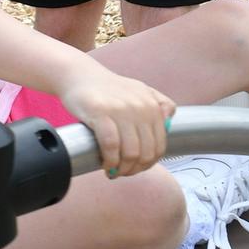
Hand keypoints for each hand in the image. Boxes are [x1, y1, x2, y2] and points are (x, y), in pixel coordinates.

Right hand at [60, 65, 175, 178]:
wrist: (80, 75)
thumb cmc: (108, 88)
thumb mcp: (139, 90)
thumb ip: (159, 102)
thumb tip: (169, 120)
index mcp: (151, 105)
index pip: (159, 146)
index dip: (148, 164)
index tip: (136, 168)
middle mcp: (140, 107)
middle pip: (145, 153)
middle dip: (134, 169)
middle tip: (123, 172)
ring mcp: (120, 110)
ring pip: (130, 153)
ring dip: (122, 169)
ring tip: (113, 170)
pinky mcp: (101, 113)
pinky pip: (111, 146)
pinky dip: (109, 161)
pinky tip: (105, 164)